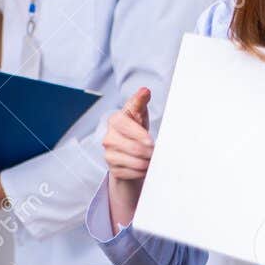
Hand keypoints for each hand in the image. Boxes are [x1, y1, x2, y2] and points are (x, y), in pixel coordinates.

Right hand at [104, 88, 152, 231]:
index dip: (139, 135)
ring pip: (135, 163)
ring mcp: (109, 155)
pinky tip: (146, 166)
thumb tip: (145, 91)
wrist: (128, 149)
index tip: (151, 141)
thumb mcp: (138, 113)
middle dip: (149, 151)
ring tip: (152, 158)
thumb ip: (140, 102)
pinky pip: (132, 174)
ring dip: (148, 162)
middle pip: (133, 148)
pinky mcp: (113, 170)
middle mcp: (108, 138)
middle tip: (156, 151)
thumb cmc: (135, 127)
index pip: (125, 126)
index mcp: (115, 121)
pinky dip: (142, 172)